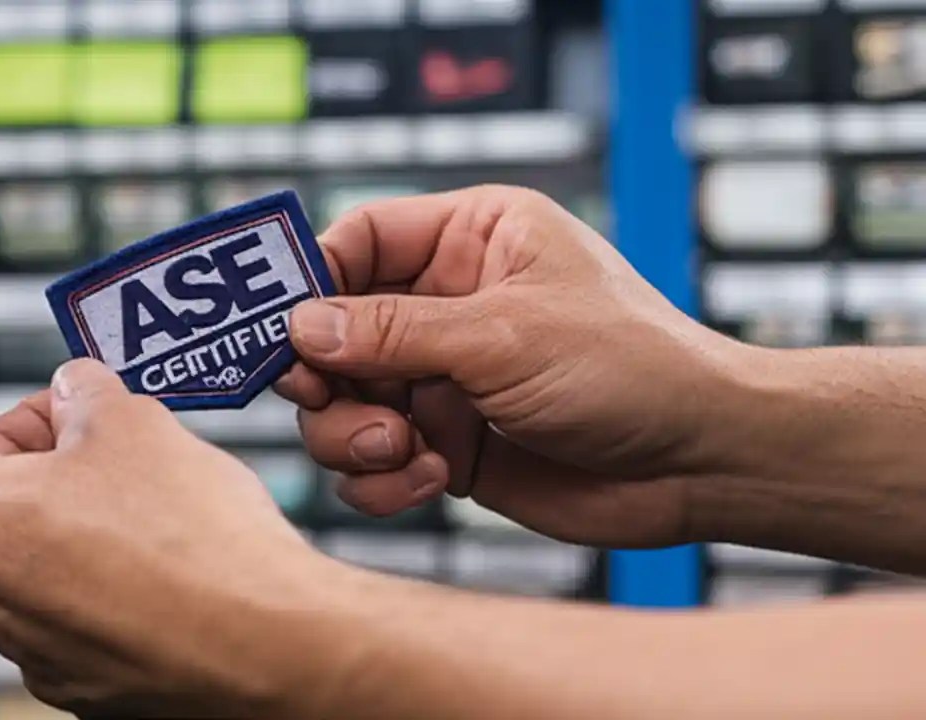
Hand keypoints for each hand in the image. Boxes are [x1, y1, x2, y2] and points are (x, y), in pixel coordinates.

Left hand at [0, 361, 351, 718]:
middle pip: (22, 507)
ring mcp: (37, 650)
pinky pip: (96, 619)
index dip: (43, 412)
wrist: (262, 637)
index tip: (83, 408)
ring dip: (102, 531)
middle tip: (134, 453)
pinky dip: (125, 590)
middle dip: (75, 473)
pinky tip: (177, 569)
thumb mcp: (131, 417)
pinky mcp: (88, 684)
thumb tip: (76, 390)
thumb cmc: (190, 536)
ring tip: (168, 515)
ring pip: (60, 565)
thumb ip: (84, 392)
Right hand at [277, 186, 749, 547]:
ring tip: (404, 450)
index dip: (312, 279)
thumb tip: (300, 325)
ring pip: (342, 403)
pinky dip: (383, 478)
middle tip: (328, 399)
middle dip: (326, 375)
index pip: (359, 240)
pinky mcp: (444, 442)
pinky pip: (372, 461)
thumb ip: (394, 330)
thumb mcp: (504, 334)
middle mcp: (447, 304)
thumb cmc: (629, 368)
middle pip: (333, 331)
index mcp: (471, 239)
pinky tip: (432, 478)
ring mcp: (442, 377)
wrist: (697, 463)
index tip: (281, 326)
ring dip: (353, 434)